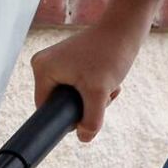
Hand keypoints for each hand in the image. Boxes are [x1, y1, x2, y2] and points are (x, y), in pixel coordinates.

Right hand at [29, 0, 158, 143]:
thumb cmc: (110, 55)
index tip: (90, 111)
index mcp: (42, 69)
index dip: (67, 116)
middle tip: (104, 94)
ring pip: (73, 95)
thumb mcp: (100, 92)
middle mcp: (44, 64)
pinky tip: (110, 79)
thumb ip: (91, 120)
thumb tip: (84, 138)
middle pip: (60, 102)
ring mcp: (57, 61)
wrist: (126, 28)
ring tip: (109, 86)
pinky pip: (79, 85)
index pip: (46, 108)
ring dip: (94, 97)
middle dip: (85, 105)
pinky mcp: (70, 60)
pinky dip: (95, 88)